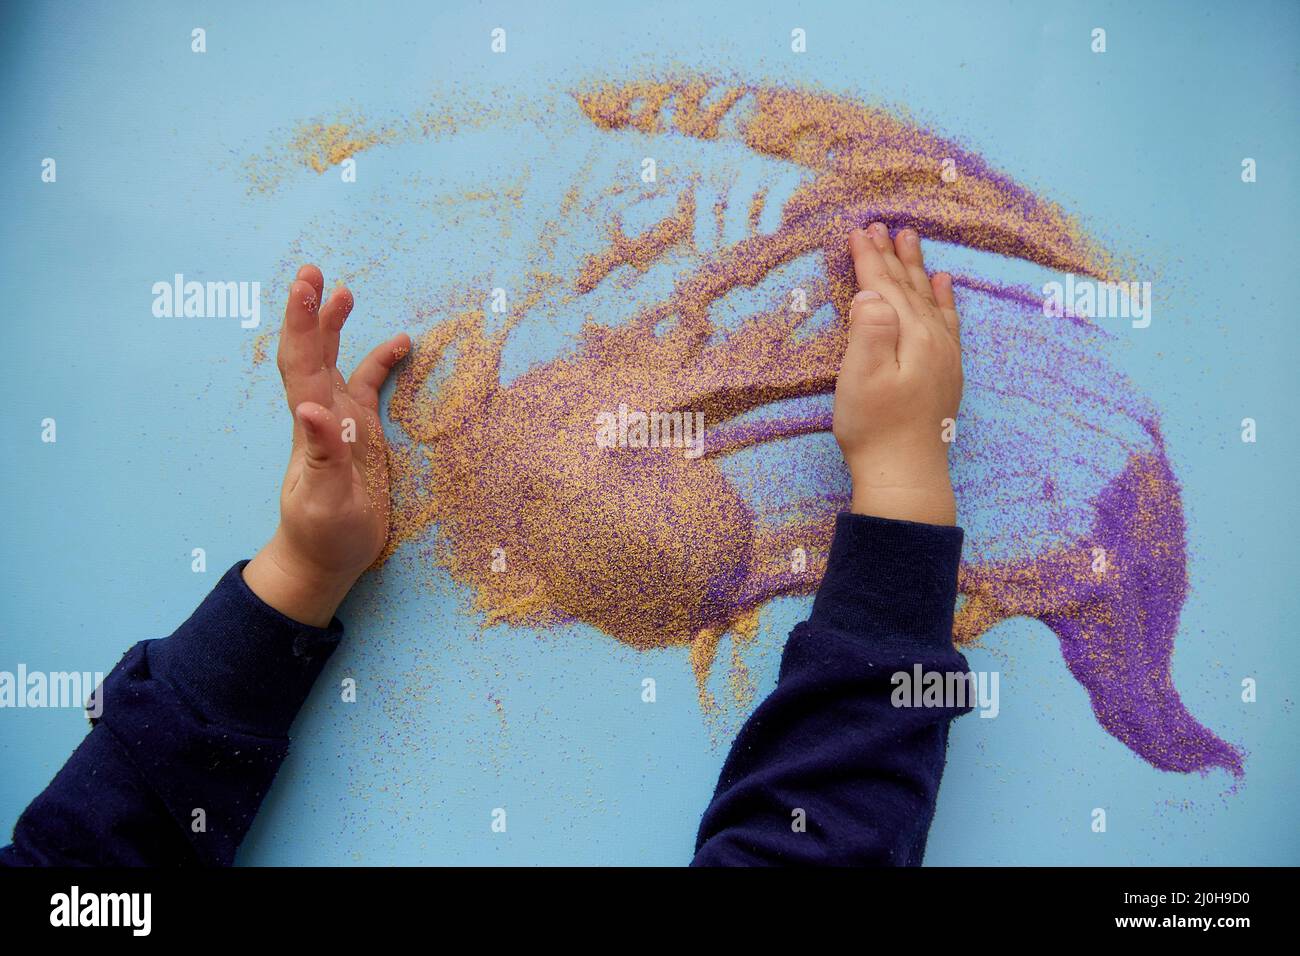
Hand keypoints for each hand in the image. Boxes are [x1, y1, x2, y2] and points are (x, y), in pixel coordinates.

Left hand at [243, 265, 410, 626]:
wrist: (325, 557)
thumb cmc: (322, 533)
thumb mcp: (323, 498)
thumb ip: (320, 454)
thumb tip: (312, 409)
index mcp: (312, 423)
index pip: (301, 361)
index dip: (302, 322)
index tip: (306, 285)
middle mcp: (322, 413)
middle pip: (311, 351)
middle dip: (312, 311)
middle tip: (316, 272)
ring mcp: (341, 422)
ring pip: (334, 362)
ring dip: (335, 327)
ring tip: (345, 291)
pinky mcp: (360, 434)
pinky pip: (368, 386)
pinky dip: (380, 362)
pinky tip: (401, 343)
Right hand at [832, 224, 962, 525]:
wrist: (905, 474)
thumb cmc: (874, 428)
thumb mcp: (861, 377)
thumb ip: (869, 330)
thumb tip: (871, 293)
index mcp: (910, 335)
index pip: (885, 286)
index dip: (869, 258)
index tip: (857, 231)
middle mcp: (932, 338)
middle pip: (908, 286)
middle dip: (891, 256)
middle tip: (880, 225)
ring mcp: (943, 355)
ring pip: (928, 298)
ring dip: (916, 268)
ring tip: (910, 239)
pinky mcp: (945, 371)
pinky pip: (947, 321)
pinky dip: (943, 298)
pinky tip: (943, 284)